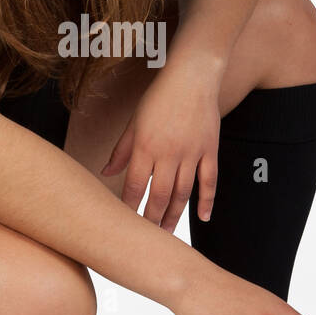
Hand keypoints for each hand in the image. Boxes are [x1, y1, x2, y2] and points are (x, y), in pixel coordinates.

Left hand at [100, 56, 221, 231]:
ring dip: (174, 215)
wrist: (192, 76)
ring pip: (183, 193)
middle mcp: (168, 153)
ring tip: (167, 233)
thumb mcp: (135, 121)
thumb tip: (106, 172)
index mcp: (145, 146)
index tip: (125, 223)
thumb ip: (122, 150)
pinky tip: (202, 217)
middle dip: (152, 219)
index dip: (130, 207)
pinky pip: (209, 181)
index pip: (135, 186)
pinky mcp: (209, 150)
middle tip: (147, 237)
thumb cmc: (159, 96)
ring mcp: (191, 153)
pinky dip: (206, 201)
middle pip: (160, 195)